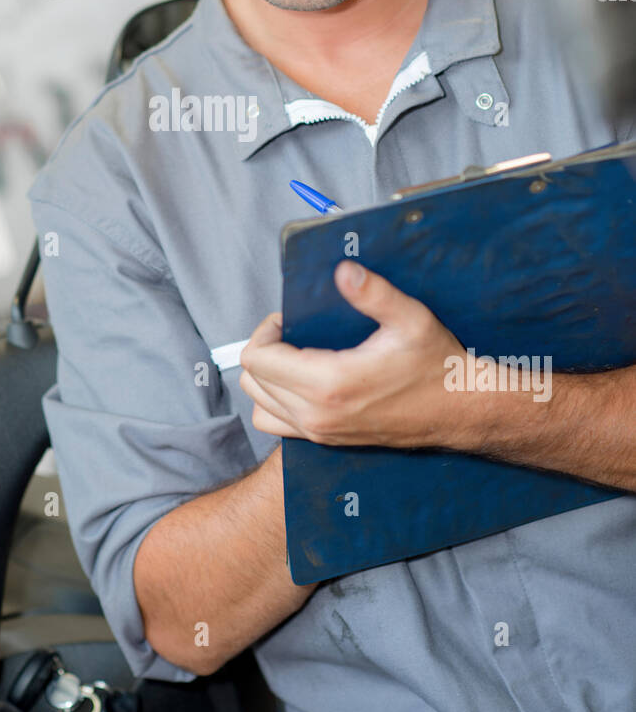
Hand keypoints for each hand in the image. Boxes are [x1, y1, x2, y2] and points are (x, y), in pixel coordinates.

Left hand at [238, 261, 471, 448]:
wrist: (459, 410)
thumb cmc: (436, 366)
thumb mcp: (410, 319)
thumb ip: (374, 293)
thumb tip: (344, 272)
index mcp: (329, 384)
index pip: (259, 358)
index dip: (266, 330)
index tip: (289, 318)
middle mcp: (317, 414)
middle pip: (253, 380)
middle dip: (266, 348)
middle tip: (294, 332)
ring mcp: (320, 432)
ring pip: (260, 404)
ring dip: (268, 376)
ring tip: (296, 355)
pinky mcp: (326, 440)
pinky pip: (277, 423)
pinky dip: (277, 401)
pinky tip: (303, 381)